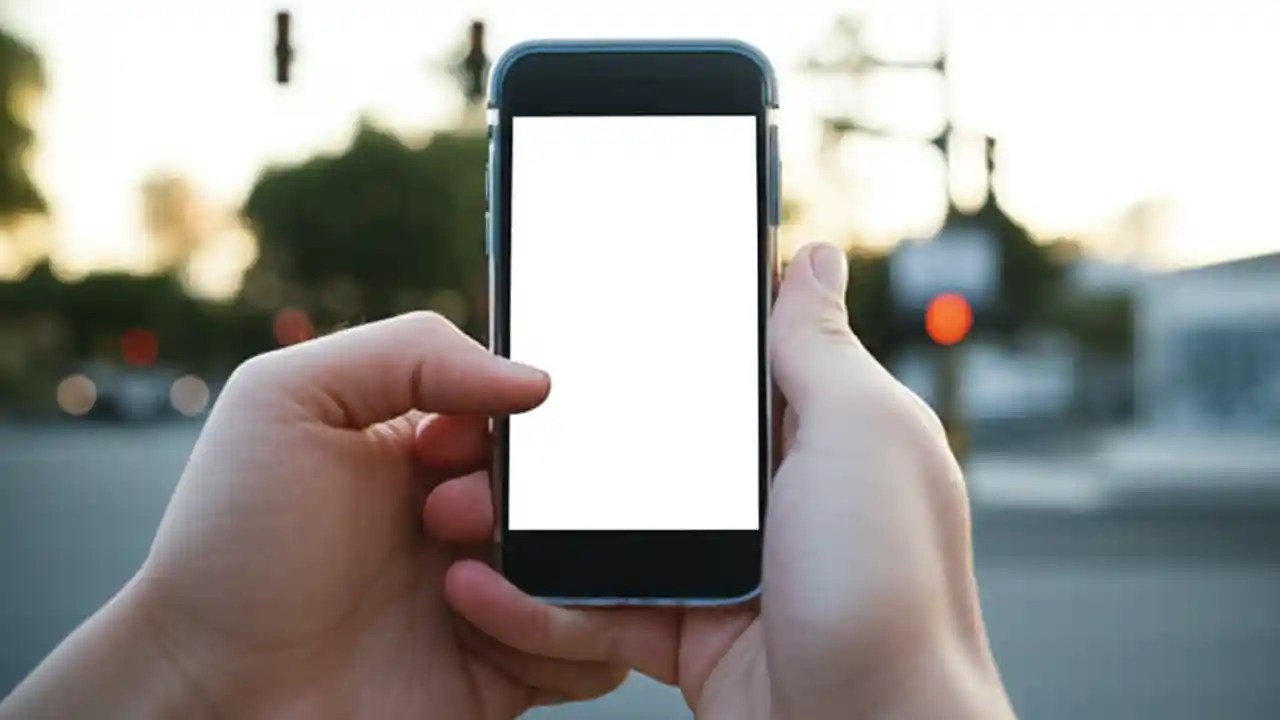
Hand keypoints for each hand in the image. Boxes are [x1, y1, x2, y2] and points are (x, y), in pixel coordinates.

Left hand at [1, 313, 626, 719]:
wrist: (207, 691)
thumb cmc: (229, 546)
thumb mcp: (288, 400)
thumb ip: (409, 352)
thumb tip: (535, 380)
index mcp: (428, 447)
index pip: (526, 413)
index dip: (513, 420)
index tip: (447, 445)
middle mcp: (469, 518)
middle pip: (572, 490)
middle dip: (528, 497)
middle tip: (444, 516)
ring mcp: (496, 596)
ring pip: (597, 570)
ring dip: (547, 571)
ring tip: (457, 586)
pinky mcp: (507, 672)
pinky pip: (593, 655)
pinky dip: (561, 638)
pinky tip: (474, 630)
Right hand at [434, 244, 1013, 718]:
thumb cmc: (890, 588)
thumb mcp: (864, 436)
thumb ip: (819, 348)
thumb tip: (811, 258)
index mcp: (814, 431)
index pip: (713, 365)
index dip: (643, 340)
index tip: (562, 317)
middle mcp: (768, 494)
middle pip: (643, 446)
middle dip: (559, 437)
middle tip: (481, 421)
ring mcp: (724, 566)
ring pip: (605, 527)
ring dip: (529, 521)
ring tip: (457, 504)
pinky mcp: (687, 634)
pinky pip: (597, 610)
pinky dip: (537, 605)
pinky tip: (484, 587)